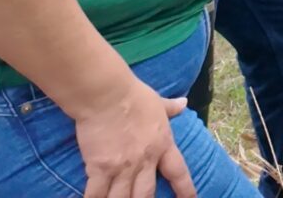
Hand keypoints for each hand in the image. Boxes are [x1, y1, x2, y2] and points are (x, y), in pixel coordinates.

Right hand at [70, 80, 197, 197]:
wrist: (108, 95)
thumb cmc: (134, 96)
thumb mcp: (158, 102)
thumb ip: (171, 108)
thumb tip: (184, 102)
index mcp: (163, 145)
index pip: (178, 172)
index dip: (186, 189)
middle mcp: (145, 161)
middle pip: (147, 194)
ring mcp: (122, 167)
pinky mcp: (99, 168)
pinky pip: (96, 194)